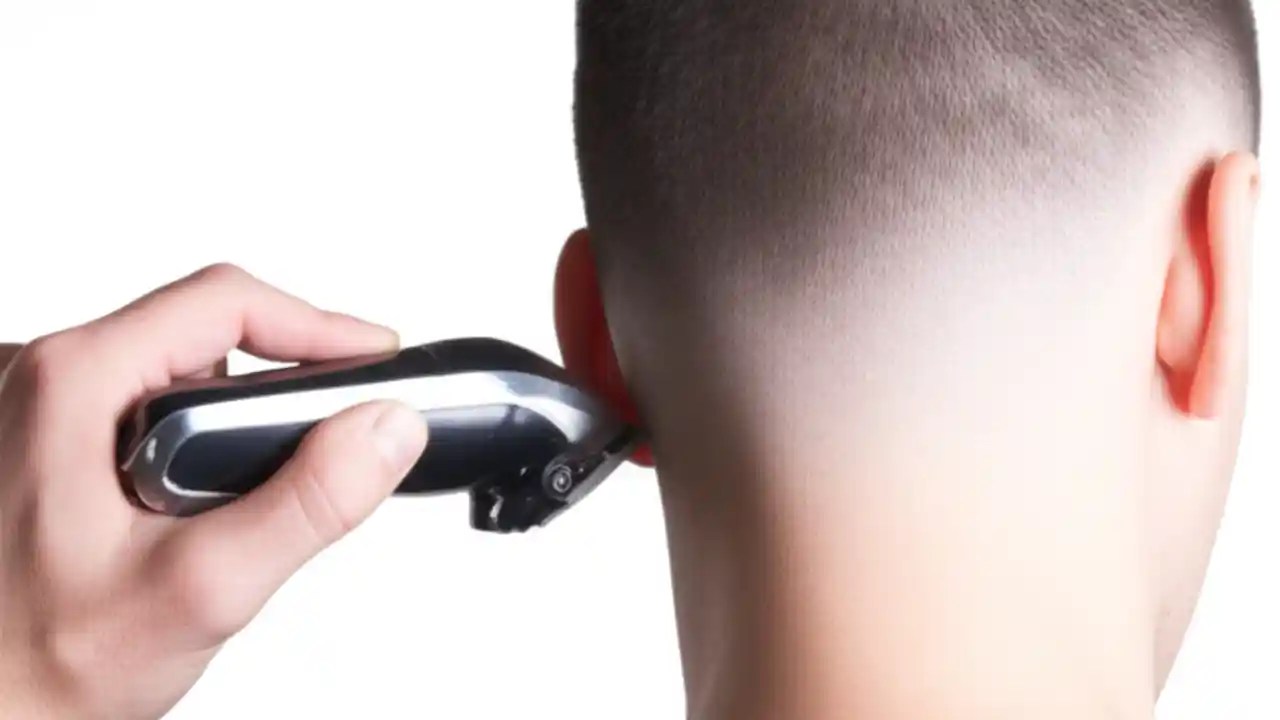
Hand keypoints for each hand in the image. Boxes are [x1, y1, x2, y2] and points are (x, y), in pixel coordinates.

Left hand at [0, 264, 428, 718]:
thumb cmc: (37, 665)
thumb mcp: (202, 586)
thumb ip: (309, 501)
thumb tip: (384, 430)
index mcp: (72, 381)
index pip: (227, 303)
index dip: (319, 327)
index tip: (375, 363)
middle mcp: (41, 377)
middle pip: (203, 332)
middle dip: (281, 383)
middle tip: (334, 438)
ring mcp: (32, 409)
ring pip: (173, 369)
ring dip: (231, 418)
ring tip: (253, 493)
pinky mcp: (38, 441)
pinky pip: (138, 403)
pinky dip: (189, 437)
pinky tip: (193, 505)